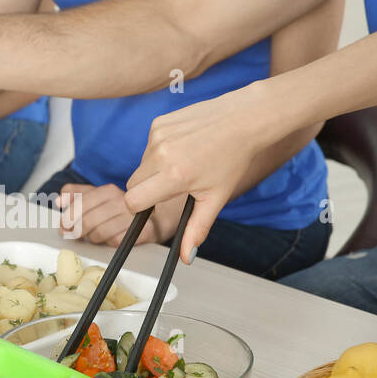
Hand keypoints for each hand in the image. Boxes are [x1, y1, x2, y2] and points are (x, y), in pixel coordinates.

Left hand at [58, 184, 183, 246]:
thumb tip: (59, 201)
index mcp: (108, 191)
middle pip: (87, 221)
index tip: (62, 227)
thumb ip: (76, 194)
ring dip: (92, 239)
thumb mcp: (97, 196)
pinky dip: (108, 243)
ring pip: (99, 234)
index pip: (80, 204)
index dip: (67, 218)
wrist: (154, 217)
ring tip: (94, 237)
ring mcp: (132, 216)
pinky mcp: (142, 231)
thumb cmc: (121, 209)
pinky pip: (115, 242)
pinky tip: (109, 240)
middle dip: (77, 231)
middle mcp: (121, 201)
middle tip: (73, 236)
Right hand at [126, 85, 271, 260]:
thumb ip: (196, 228)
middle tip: (174, 185)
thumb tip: (185, 258)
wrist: (243, 119)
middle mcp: (160, 154)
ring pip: (142, 164)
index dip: (140, 208)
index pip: (133, 201)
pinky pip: (149, 145)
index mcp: (173, 176)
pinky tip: (184, 146)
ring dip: (156, 169)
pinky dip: (161, 150)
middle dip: (148, 189)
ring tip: (185, 162)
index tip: (153, 206)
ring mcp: (157, 135)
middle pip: (133, 183)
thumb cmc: (232, 159)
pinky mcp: (158, 122)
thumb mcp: (215, 198)